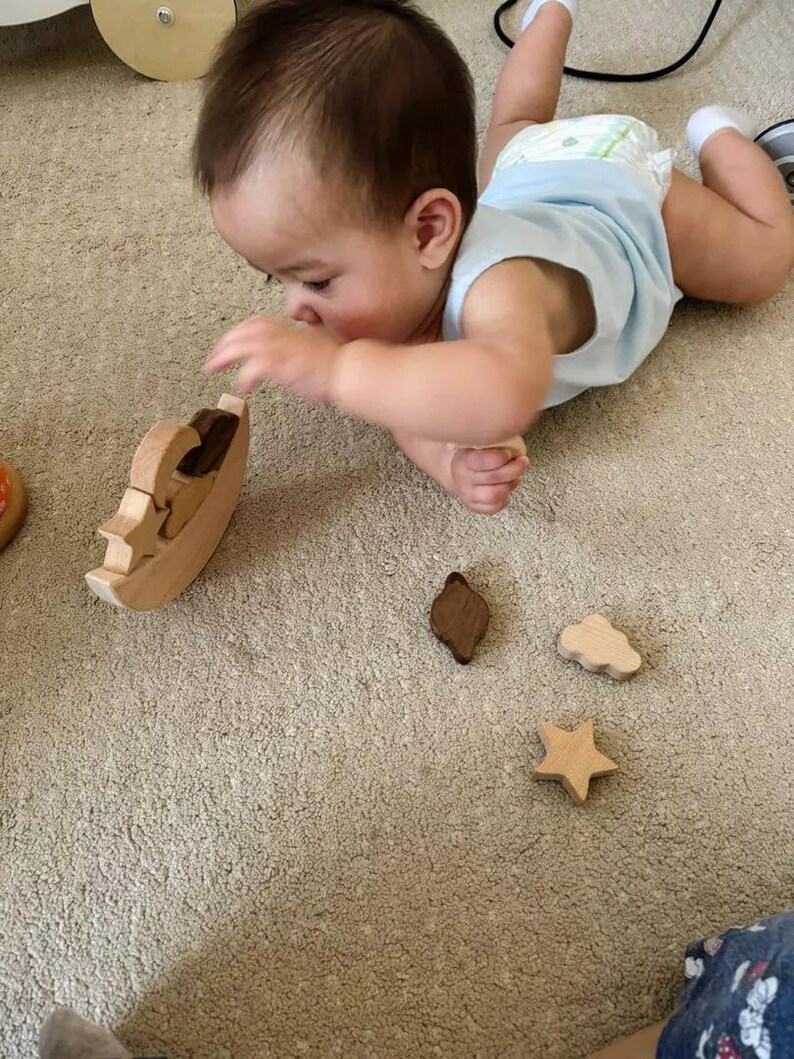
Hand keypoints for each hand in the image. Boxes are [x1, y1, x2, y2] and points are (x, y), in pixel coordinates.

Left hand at [205, 315, 341, 402]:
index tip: (229, 342)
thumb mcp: (317, 339)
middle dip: (223, 344)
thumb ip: (303, 337)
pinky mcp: (276, 363)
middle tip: (213, 358)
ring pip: (238, 346)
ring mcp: (276, 346)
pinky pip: (250, 370)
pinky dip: (243, 378)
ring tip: (213, 368)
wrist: (347, 369)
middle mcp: (278, 332)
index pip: (254, 324)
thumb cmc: (338, 360)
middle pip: (240, 333)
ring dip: (223, 357)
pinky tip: (243, 388)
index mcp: (286, 326)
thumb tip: (300, 337)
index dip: (238, 333)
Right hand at [450, 446, 529, 514]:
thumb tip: (514, 434)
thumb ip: (491, 441)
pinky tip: (506, 487)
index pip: (481, 461)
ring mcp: (467, 494)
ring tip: (516, 477)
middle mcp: (463, 479)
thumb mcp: (476, 443)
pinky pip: (494, 507)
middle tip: (523, 461)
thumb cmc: (473, 454)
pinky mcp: (473, 506)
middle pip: (493, 477)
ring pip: (494, 495)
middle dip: (514, 469)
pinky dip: (505, 498)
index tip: (508, 453)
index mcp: (463, 460)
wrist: (456, 472)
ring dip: (510, 485)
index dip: (499, 458)